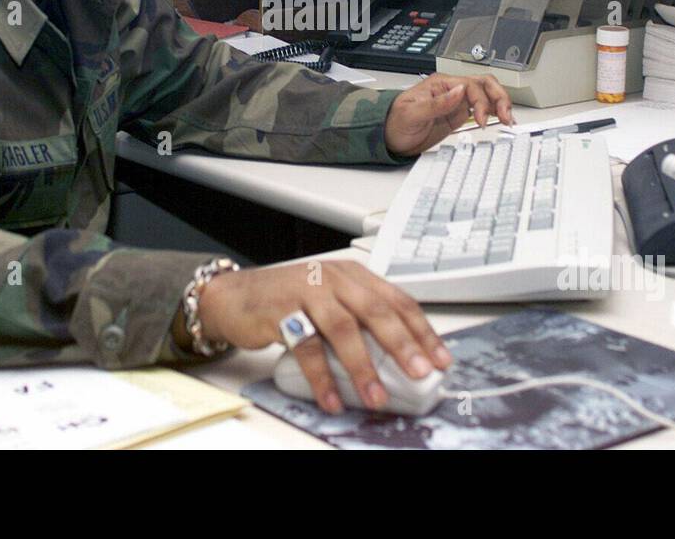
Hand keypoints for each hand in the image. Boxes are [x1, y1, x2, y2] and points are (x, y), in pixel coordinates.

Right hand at [196, 260, 451, 412]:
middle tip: (420, 372)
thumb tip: (398, 363)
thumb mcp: (330, 302)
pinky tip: (332, 398)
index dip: (421, 330)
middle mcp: (333, 279)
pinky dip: (322, 377)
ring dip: (363, 366)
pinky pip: (307, 347)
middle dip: (402, 345)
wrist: (234, 297)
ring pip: (344, 329)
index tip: (440, 358)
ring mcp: (307, 292)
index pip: (397, 300)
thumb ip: (360, 322)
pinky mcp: (281, 311)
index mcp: (353, 276)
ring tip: (376, 396)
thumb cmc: (287, 301)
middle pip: (376, 311)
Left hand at [384, 73, 513, 156]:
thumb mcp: (412, 114)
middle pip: (484, 85)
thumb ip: (436, 104)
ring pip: (487, 96)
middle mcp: (452, 90)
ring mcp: (457, 102)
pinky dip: (494, 114)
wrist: (390, 138)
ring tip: (508, 119)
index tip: (482, 120)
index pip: (471, 85)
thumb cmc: (395, 123)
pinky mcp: (459, 115)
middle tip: (506, 115)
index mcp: (441, 84)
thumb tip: (459, 91)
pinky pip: (483, 110)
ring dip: (500, 104)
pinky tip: (501, 121)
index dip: (481, 101)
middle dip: (499, 97)